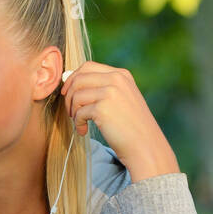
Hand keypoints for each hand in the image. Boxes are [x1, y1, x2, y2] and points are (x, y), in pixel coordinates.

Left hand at [61, 61, 178, 178]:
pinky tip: (83, 131)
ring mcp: (110, 93)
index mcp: (121, 75)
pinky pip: (79, 112)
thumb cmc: (131, 126)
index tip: (67, 93)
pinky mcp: (102, 109)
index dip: (73, 79)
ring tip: (79, 122)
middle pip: (78, 79)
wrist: (145, 146)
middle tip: (70, 111)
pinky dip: (78, 123)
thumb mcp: (122, 98)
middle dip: (69, 95)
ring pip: (76, 95)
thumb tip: (69, 80)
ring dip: (73, 111)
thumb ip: (103, 87)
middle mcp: (116, 79)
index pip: (88, 67)